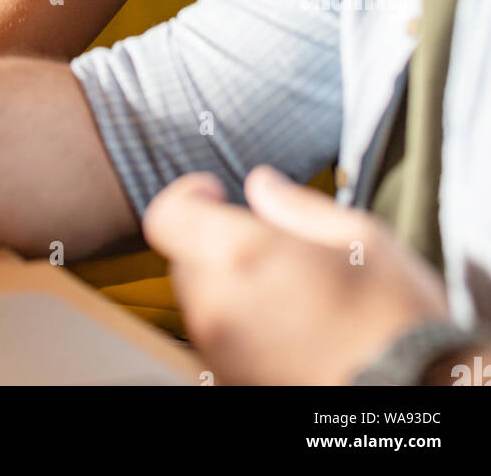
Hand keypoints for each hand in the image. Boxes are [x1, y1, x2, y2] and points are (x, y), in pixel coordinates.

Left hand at [143, 165, 448, 384]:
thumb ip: (297, 205)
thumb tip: (262, 184)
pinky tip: (290, 327)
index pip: (167, 216)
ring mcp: (221, 352)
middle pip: (186, 258)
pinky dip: (241, 325)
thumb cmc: (394, 318)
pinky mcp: (232, 382)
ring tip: (290, 291)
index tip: (218, 192)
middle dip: (218, 243)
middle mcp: (217, 306)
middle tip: (272, 247)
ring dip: (230, 285)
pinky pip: (220, 338)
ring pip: (202, 300)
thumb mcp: (359, 237)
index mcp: (241, 255)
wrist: (414, 398)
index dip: (188, 195)